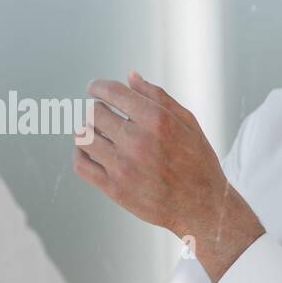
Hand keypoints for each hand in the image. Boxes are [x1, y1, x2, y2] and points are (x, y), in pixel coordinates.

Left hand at [75, 72, 262, 280]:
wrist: (202, 205)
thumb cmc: (197, 161)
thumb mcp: (187, 121)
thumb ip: (158, 97)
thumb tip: (130, 76)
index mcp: (155, 120)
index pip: (112, 93)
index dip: (98, 86)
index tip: (93, 87)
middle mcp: (136, 141)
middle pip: (94, 113)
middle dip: (98, 110)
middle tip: (104, 116)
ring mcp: (123, 166)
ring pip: (83, 137)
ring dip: (87, 131)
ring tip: (98, 134)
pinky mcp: (114, 189)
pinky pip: (81, 165)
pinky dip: (80, 154)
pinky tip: (89, 151)